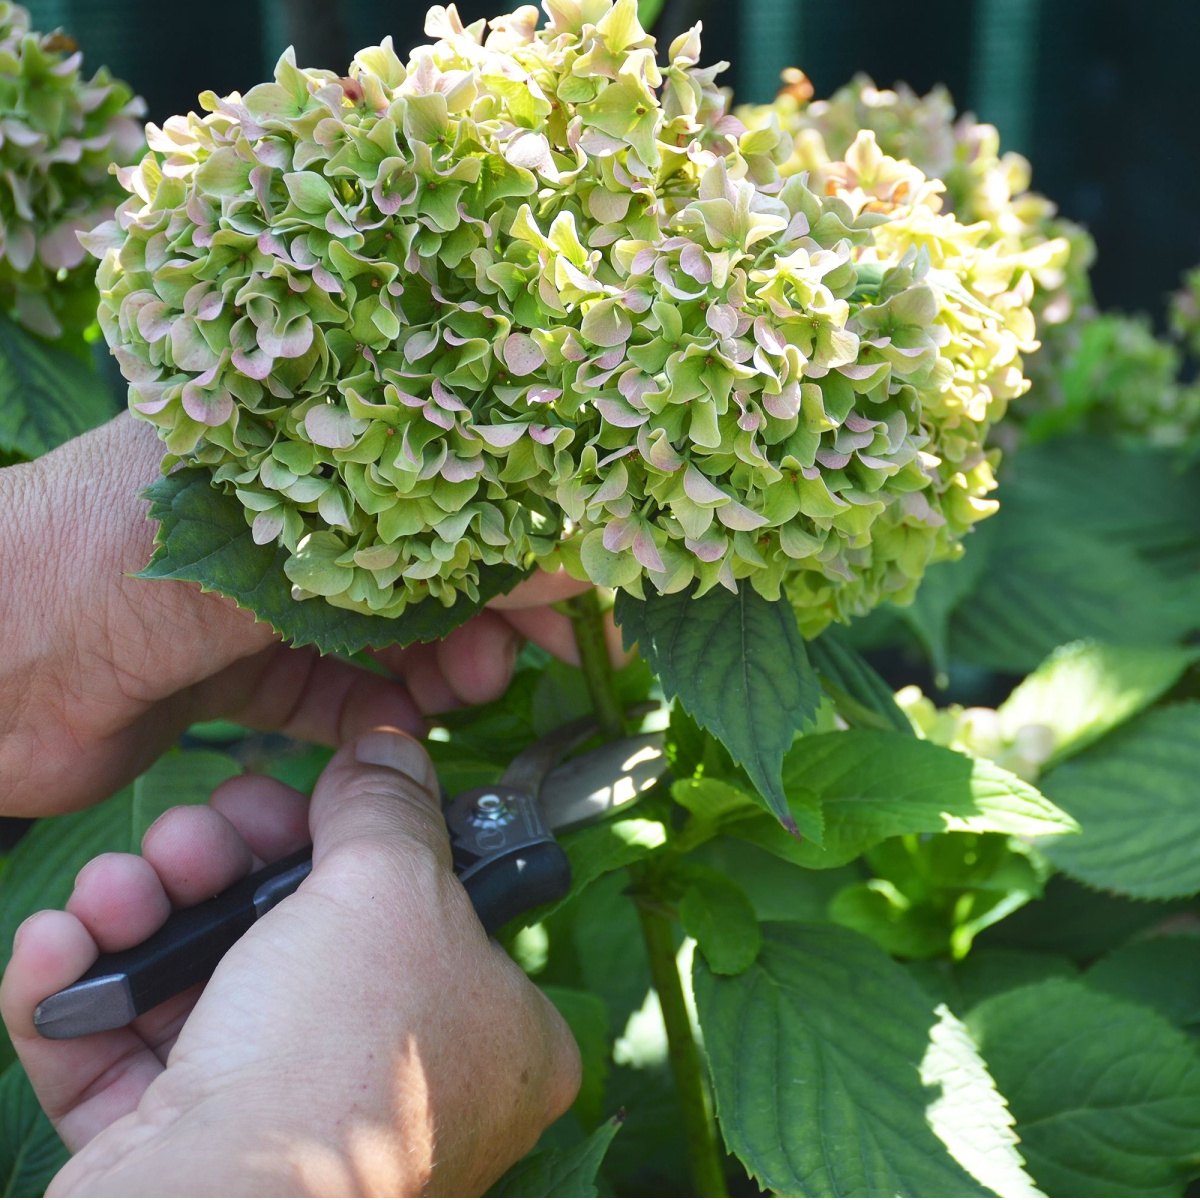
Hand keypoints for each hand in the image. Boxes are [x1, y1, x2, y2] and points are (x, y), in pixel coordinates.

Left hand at [0, 413, 621, 816]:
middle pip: (422, 560)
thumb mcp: (278, 545)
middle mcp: (283, 519)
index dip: (512, 525)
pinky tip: (405, 725)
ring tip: (468, 686)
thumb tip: (560, 558)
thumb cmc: (111, 562)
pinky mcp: (240, 676)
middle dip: (486, 606)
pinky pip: (334, 696)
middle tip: (527, 649)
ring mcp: (262, 601)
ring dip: (439, 663)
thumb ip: (419, 558)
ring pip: (388, 633)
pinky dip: (376, 714)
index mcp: (288, 443)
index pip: (436, 474)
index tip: (572, 580)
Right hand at [0, 728, 579, 1195]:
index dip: (373, 843)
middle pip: (309, 930)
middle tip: (198, 829)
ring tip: (123, 889)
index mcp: (492, 1036)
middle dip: (230, 862)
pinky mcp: (191, 1156)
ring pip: (210, 980)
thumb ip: (390, 807)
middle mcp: (401, 1086)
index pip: (442, 910)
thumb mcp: (392, 887)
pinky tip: (61, 945)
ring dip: (149, 912)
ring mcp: (292, 1125)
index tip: (321, 795)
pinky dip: (87, 992)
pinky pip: (131, 1055)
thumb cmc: (341, 1053)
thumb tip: (390, 752)